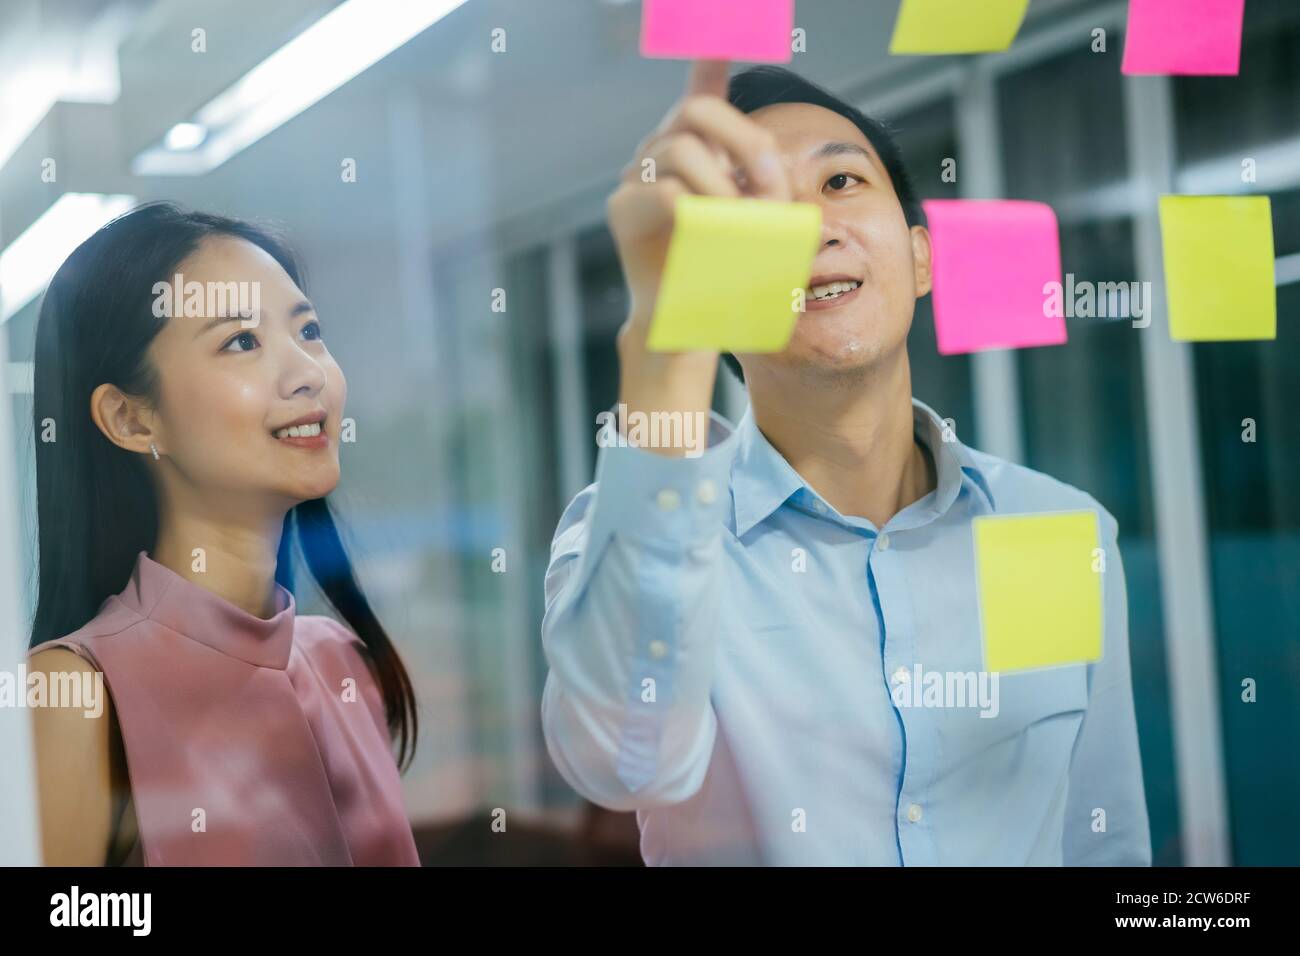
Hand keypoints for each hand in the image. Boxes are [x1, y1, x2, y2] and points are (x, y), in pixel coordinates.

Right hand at [607, 60, 791, 454]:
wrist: (688, 327)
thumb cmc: (725, 277)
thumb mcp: (755, 227)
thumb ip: (762, 194)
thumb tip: (782, 180)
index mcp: (694, 153)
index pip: (700, 93)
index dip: (710, 62)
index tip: (722, 35)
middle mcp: (658, 156)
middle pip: (696, 111)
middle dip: (745, 139)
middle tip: (773, 186)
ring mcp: (635, 181)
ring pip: (680, 148)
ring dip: (725, 181)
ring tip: (748, 220)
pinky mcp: (624, 213)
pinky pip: (664, 191)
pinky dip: (701, 209)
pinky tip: (718, 233)